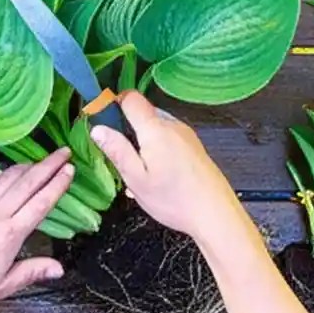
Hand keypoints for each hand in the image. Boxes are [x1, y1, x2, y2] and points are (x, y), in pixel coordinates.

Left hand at [0, 148, 73, 312]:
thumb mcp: (3, 286)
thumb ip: (32, 272)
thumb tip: (60, 269)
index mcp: (9, 236)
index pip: (40, 203)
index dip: (57, 184)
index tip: (70, 170)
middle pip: (27, 183)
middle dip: (48, 165)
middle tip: (63, 152)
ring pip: (6, 178)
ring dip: (26, 166)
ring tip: (41, 160)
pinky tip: (7, 170)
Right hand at [90, 91, 239, 237]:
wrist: (215, 214)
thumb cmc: (174, 199)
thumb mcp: (137, 179)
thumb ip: (117, 150)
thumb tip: (97, 128)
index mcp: (156, 129)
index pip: (131, 98)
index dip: (113, 104)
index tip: (104, 124)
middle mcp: (173, 125)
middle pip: (143, 113)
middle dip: (127, 130)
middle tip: (122, 160)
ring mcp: (186, 135)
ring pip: (155, 127)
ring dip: (142, 143)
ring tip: (141, 174)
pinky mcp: (194, 147)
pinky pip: (168, 138)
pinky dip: (157, 150)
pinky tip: (157, 176)